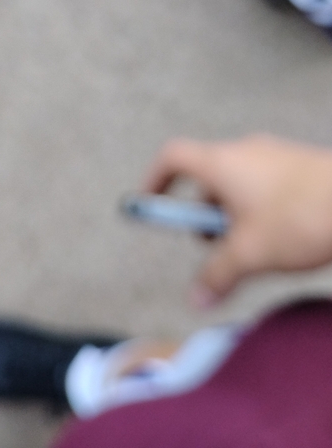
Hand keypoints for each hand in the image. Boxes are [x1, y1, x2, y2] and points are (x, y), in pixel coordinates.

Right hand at [146, 135, 331, 305]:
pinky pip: (266, 183)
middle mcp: (244, 151)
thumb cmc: (299, 218)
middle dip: (204, 210)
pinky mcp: (300, 167)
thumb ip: (217, 275)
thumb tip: (196, 298)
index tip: (151, 204)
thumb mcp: (249, 253)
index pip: (172, 157)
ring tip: (253, 247)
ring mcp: (274, 155)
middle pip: (208, 175)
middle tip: (214, 243)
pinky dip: (260, 207)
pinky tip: (282, 238)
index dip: (155, 180)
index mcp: (221, 163)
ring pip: (239, 182)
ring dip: (234, 212)